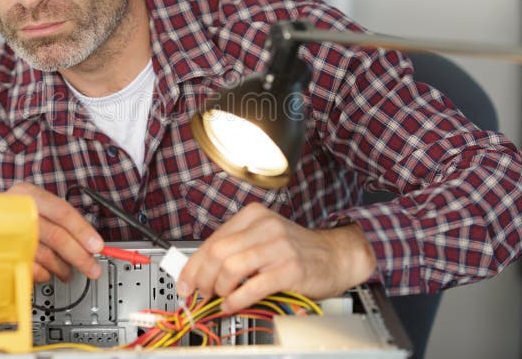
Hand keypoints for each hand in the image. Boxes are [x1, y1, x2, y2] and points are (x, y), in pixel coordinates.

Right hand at [0, 184, 103, 282]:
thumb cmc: (4, 222)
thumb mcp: (29, 212)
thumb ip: (55, 223)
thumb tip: (87, 241)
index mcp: (26, 194)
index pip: (62, 211)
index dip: (83, 231)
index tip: (97, 246)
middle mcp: (14, 209)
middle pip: (56, 236)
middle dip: (79, 256)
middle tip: (92, 268)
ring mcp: (2, 232)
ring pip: (44, 254)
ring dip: (60, 268)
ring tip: (66, 273)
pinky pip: (27, 268)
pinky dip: (40, 275)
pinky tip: (43, 274)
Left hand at [176, 203, 376, 312]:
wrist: (337, 256)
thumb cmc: (297, 251)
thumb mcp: (264, 240)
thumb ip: (235, 250)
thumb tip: (200, 272)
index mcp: (254, 216)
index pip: (212, 240)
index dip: (193, 265)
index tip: (185, 282)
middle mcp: (265, 226)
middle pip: (217, 252)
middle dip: (202, 278)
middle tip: (201, 293)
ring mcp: (278, 247)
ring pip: (231, 268)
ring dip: (219, 289)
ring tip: (220, 298)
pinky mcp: (290, 269)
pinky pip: (253, 286)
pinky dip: (237, 299)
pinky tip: (233, 305)